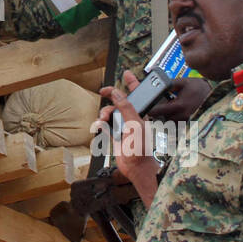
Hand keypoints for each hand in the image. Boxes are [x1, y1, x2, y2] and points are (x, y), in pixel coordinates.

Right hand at [94, 73, 159, 201]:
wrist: (136, 168)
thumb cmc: (141, 147)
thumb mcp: (135, 124)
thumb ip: (126, 107)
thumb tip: (117, 93)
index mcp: (141, 113)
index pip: (137, 94)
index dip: (132, 82)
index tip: (126, 73)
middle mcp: (132, 118)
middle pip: (119, 102)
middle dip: (111, 98)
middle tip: (103, 91)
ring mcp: (124, 127)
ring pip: (111, 113)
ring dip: (104, 113)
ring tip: (103, 119)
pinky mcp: (116, 136)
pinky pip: (106, 125)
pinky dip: (101, 124)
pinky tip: (100, 126)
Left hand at [146, 76, 211, 121]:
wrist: (214, 94)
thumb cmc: (197, 87)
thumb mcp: (182, 82)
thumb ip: (169, 84)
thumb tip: (157, 85)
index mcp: (179, 105)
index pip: (159, 111)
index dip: (151, 111)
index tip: (145, 110)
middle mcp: (183, 116)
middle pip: (164, 120)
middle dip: (158, 117)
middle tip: (151, 114)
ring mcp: (188, 121)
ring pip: (171, 125)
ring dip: (166, 122)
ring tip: (161, 117)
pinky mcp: (191, 124)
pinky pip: (179, 127)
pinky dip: (174, 125)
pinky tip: (172, 120)